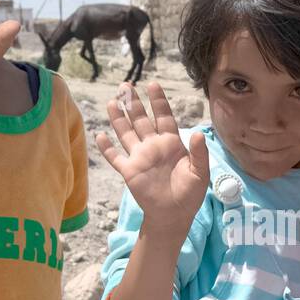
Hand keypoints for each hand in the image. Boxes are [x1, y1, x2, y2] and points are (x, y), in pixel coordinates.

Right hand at [97, 82, 209, 236]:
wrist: (174, 215)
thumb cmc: (190, 194)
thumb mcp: (200, 173)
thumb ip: (199, 153)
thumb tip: (198, 134)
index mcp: (171, 144)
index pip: (164, 117)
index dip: (158, 101)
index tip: (152, 85)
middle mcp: (153, 146)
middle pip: (141, 120)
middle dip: (133, 103)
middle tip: (126, 85)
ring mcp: (139, 157)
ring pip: (126, 133)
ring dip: (119, 118)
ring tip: (112, 101)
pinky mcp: (129, 171)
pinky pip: (115, 157)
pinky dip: (107, 148)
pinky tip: (100, 135)